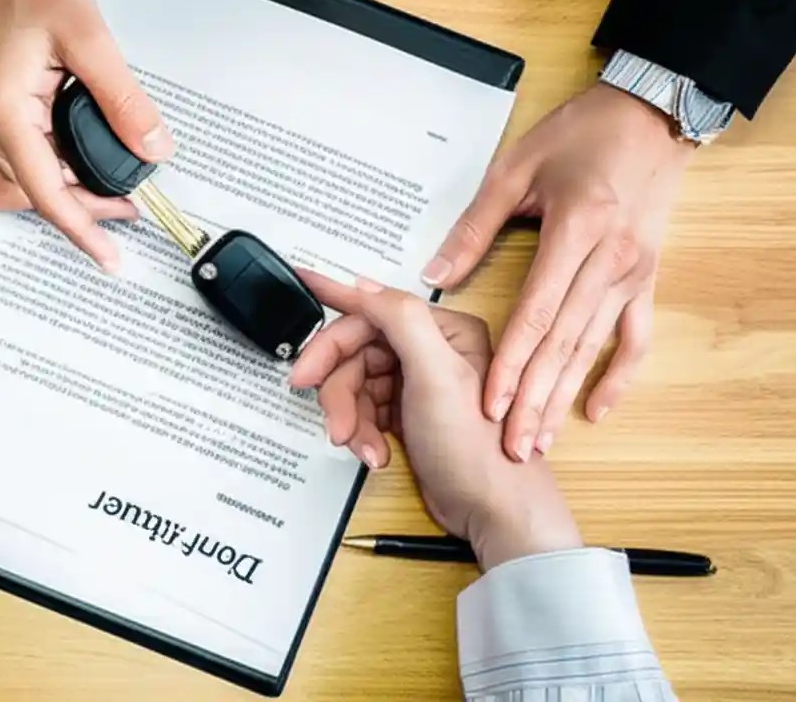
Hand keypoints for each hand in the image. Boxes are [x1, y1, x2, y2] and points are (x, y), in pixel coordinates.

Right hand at [0, 0, 174, 271]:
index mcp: (3, 112)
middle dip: (79, 211)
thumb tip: (152, 147)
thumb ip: (122, 98)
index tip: (110, 258)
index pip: (48, 195)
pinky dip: (42, 174)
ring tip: (104, 188)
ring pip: (15, 187)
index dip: (84, 232)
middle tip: (128, 206)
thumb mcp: (86, 36)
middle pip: (31, 198)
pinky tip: (72, 160)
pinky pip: (7, 163)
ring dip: (58, 195)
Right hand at [291, 272, 580, 570]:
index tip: (302, 281)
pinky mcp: (407, 415)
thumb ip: (400, 321)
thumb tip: (363, 287)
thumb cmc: (479, 450)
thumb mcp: (438, 375)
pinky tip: (375, 453)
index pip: (375, 310)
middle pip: (356, 353)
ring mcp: (418, 385)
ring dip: (349, 418)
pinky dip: (361, 433)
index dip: (335, 298)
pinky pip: (363, 411)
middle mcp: (431, 352)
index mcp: (444, 332)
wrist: (493, 513)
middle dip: (338, 388)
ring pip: (354, 385)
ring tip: (360, 446)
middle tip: (329, 418)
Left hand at [423, 82, 691, 460]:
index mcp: (575, 231)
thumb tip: (434, 275)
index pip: (537, 313)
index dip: (512, 363)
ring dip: (565, 397)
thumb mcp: (516, 169)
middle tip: (511, 445)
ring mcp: (633, 274)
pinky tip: (596, 411)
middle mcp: (609, 260)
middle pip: (564, 343)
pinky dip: (618, 378)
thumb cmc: (582, 134)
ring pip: (593, 348)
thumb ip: (474, 227)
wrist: (652, 115)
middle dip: (534, 398)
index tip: (491, 404)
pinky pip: (635, 339)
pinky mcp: (647, 280)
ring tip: (539, 439)